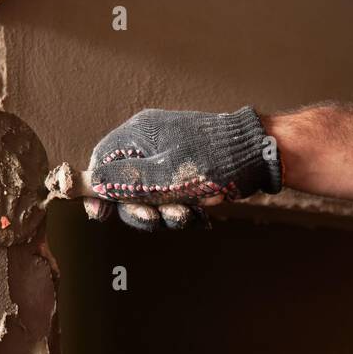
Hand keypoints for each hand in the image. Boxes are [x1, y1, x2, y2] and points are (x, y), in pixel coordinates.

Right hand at [83, 106, 281, 230]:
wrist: (258, 156)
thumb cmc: (213, 160)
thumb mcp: (165, 175)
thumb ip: (128, 180)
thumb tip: (93, 183)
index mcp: (139, 134)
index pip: (103, 161)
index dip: (98, 190)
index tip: (100, 215)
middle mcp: (151, 145)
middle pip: (126, 185)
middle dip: (140, 209)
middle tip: (156, 219)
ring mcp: (170, 160)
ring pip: (151, 198)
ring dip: (166, 214)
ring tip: (188, 214)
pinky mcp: (187, 175)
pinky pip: (172, 199)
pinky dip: (183, 211)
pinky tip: (200, 214)